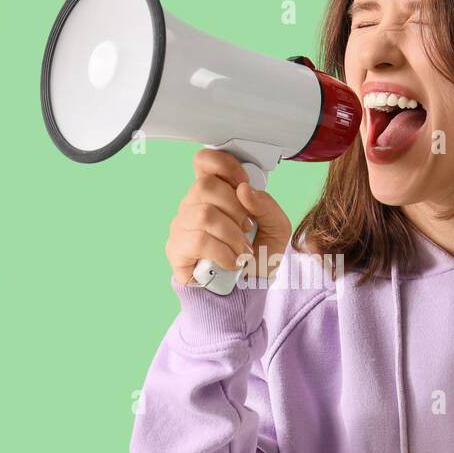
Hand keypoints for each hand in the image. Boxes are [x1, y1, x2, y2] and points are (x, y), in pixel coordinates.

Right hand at [165, 149, 291, 286]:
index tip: (243, 183)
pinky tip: (232, 262)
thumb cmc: (257, 256)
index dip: (224, 165)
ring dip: (232, 235)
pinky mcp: (177, 249)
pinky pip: (198, 240)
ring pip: (204, 214)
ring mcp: (182, 226)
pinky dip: (224, 253)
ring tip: (242, 250)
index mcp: (216, 193)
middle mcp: (194, 205)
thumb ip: (266, 205)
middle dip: (235, 208)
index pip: (204, 161)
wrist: (246, 291)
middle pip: (205, 185)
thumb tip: (244, 190)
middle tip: (246, 227)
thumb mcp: (276, 228)